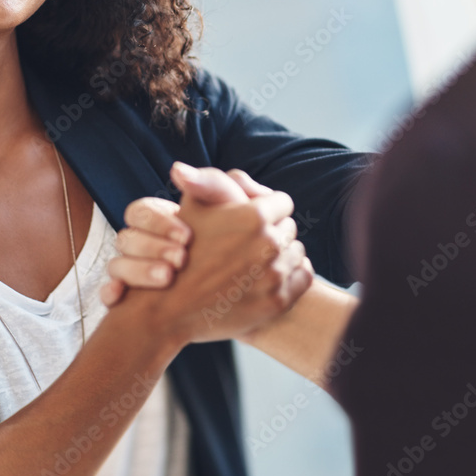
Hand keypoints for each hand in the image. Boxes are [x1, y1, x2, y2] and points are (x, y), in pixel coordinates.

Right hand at [106, 163, 313, 343]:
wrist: (172, 308)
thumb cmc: (180, 252)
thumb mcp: (189, 209)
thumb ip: (203, 182)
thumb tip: (181, 167)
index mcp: (253, 216)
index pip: (282, 202)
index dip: (266, 209)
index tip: (250, 220)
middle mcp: (269, 244)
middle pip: (289, 228)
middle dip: (273, 232)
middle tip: (250, 244)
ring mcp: (275, 274)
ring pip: (297, 253)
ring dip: (282, 255)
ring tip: (255, 262)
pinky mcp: (278, 301)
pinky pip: (303, 277)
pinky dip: (292, 276)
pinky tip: (268, 277)